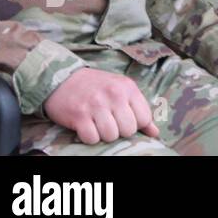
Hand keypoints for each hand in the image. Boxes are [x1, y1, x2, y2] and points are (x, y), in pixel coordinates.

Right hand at [43, 67, 160, 144]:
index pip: (144, 118)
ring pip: (111, 136)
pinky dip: (89, 137)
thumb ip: (139, 110)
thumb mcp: (122, 90)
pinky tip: (87, 127)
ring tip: (98, 124)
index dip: (136, 124)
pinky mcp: (78, 116)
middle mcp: (114, 95)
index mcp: (128, 88)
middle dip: (120, 131)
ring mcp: (96, 105)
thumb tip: (155, 133)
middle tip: (110, 122)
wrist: (62, 79)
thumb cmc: (96, 86)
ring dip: (104, 135)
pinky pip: (92, 138)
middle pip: (128, 130)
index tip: (125, 120)